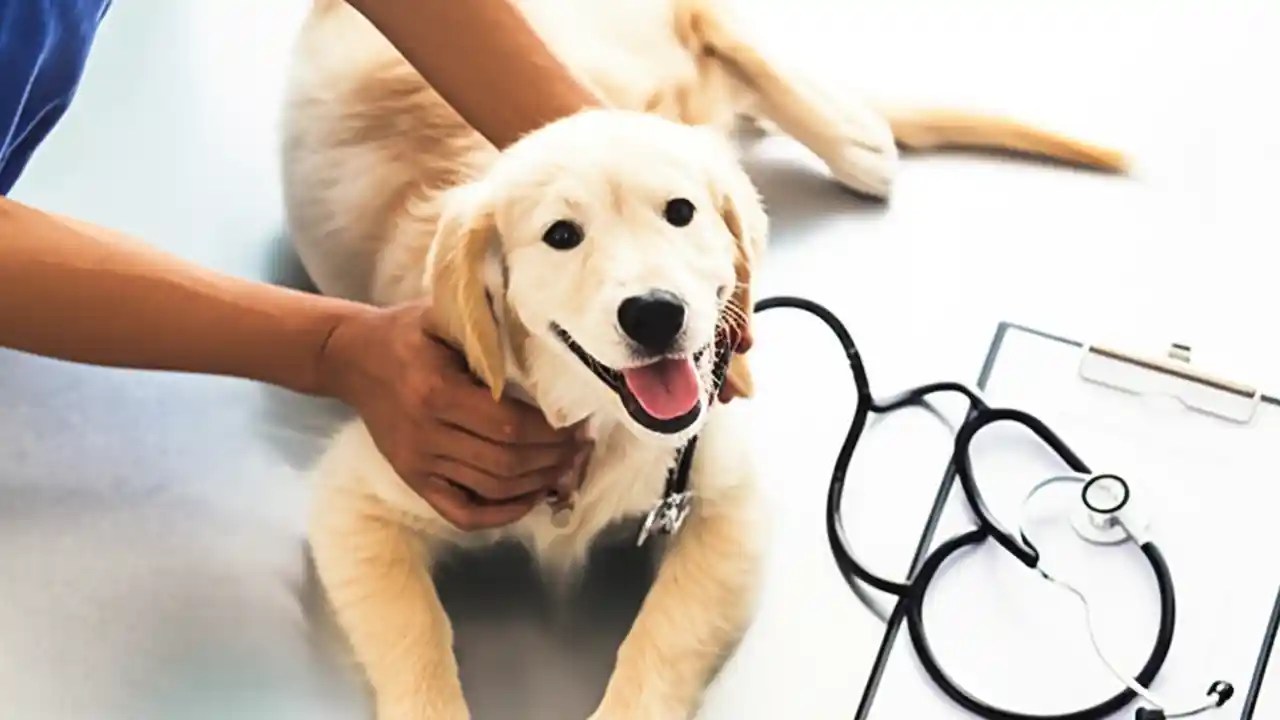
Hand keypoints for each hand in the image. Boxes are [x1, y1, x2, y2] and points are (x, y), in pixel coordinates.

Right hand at [317, 302, 590, 529]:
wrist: (350, 358)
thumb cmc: (406, 333)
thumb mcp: (444, 318)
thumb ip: (488, 333)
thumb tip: (545, 348)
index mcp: (437, 392)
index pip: (509, 426)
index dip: (551, 433)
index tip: (577, 423)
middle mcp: (427, 435)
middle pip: (506, 463)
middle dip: (553, 459)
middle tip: (580, 447)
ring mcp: (418, 464)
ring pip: (492, 489)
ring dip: (537, 483)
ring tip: (565, 467)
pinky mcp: (414, 480)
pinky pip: (462, 513)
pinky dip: (501, 514)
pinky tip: (529, 499)